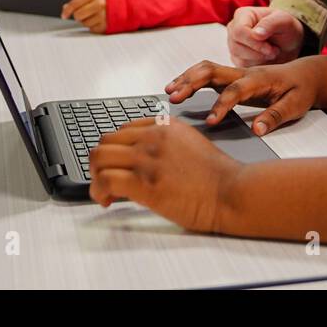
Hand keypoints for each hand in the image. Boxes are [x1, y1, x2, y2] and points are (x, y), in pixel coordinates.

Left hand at [61, 0, 107, 32]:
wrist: (123, 7)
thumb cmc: (104, 2)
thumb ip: (79, 1)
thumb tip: (65, 8)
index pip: (76, 3)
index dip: (67, 10)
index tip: (64, 15)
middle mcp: (99, 5)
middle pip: (78, 15)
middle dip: (78, 16)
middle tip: (82, 14)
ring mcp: (103, 16)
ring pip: (84, 23)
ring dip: (85, 21)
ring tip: (93, 17)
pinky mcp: (105, 26)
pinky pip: (91, 29)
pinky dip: (92, 26)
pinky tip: (97, 21)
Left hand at [88, 119, 240, 232]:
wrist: (231, 191)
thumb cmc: (217, 176)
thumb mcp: (191, 142)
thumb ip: (167, 143)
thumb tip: (146, 158)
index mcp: (164, 125)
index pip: (123, 130)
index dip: (115, 150)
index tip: (116, 165)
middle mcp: (152, 137)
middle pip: (106, 141)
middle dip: (99, 161)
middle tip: (104, 178)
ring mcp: (147, 159)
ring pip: (99, 158)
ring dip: (95, 176)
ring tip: (103, 191)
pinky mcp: (144, 183)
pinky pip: (105, 181)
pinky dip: (98, 192)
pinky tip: (106, 201)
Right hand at [165, 58, 319, 136]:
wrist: (306, 74)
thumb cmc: (301, 90)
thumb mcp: (295, 106)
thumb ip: (275, 117)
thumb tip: (258, 130)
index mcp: (260, 79)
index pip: (235, 90)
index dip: (221, 105)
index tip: (210, 122)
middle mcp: (244, 72)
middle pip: (212, 71)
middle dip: (191, 83)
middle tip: (174, 98)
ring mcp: (237, 73)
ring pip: (206, 69)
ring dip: (186, 78)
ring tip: (169, 92)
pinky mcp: (232, 77)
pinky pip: (207, 74)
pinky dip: (190, 78)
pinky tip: (178, 88)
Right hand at [227, 6, 304, 65]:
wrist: (289, 42)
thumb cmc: (286, 27)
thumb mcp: (284, 21)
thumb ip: (271, 23)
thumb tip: (256, 34)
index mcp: (242, 15)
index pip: (239, 31)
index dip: (254, 42)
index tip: (271, 47)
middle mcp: (233, 29)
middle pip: (236, 46)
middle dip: (258, 52)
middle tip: (275, 51)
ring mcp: (233, 44)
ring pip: (239, 58)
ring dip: (260, 59)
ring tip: (273, 53)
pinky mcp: (237, 58)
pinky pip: (242, 67)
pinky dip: (257, 66)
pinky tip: (267, 59)